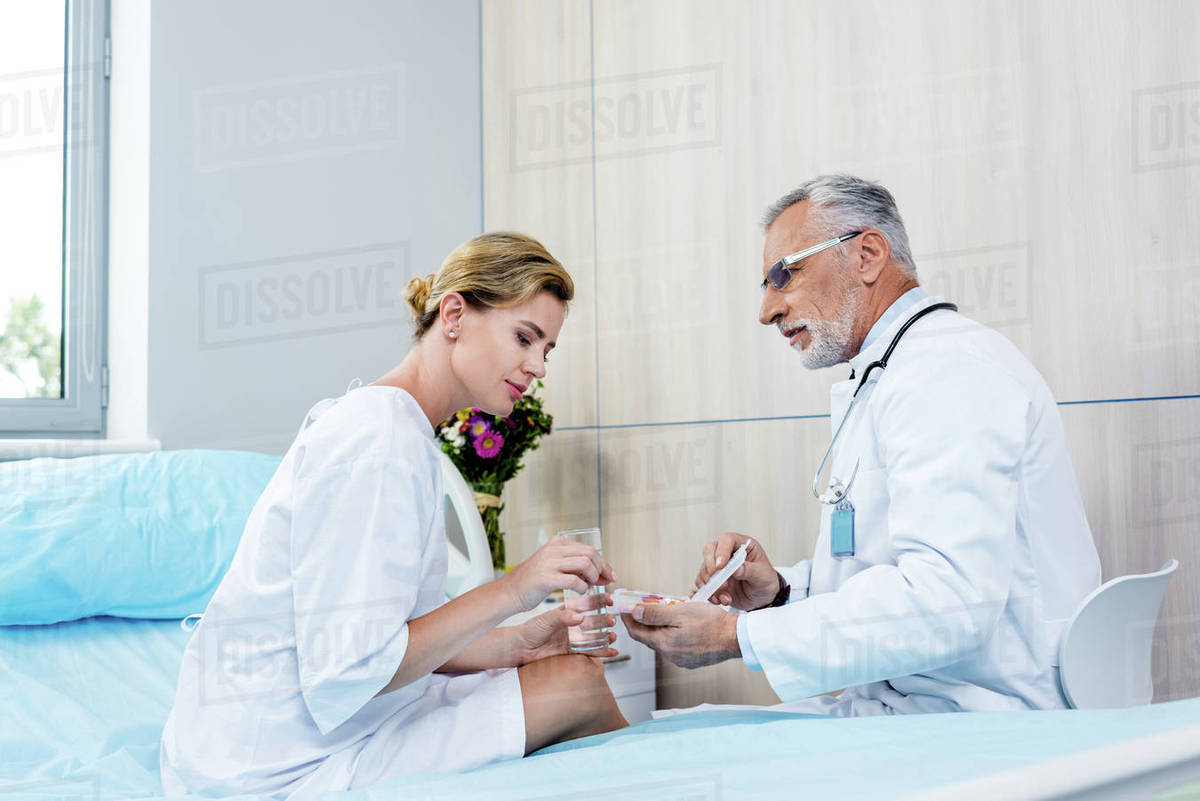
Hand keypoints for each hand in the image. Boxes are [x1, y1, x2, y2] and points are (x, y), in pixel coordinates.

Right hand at [500, 535, 616, 611]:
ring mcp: (549, 563)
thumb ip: (574, 566)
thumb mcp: (554, 566)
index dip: (603, 563)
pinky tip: (580, 592)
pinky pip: (574, 581)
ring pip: (585, 564)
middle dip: (602, 569)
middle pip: (590, 554)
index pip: (589, 549)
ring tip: (589, 586)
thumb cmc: (533, 582)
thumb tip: (602, 572)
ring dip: (593, 578)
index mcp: (557, 543)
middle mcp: (554, 549)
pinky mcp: (546, 578)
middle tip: (606, 582)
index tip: (610, 575)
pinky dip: (583, 588)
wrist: (509, 592)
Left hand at [513, 602, 617, 663]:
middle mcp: (573, 624)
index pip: (586, 604)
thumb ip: (562, 617)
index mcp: (567, 611)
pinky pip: (591, 652)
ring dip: (606, 636)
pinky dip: (603, 652)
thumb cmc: (530, 630)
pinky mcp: (574, 652)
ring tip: (613, 635)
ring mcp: (574, 638)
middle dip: (604, 620)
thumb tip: (578, 617)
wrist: (522, 648)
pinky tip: (612, 651)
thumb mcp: (546, 619)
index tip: (608, 599)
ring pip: (595, 636)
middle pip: (594, 621)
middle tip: (611, 620)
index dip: (598, 601)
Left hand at [620, 602, 739, 668]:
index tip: (624, 608)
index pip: (636, 632)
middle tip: (645, 606)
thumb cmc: (712, 624)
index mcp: (664, 643)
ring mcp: (680, 659)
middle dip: (644, 621)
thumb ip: (655, 613)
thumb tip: (635, 613)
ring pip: (662, 641)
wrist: (735, 638)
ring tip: (667, 612)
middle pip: (648, 637)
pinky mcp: (690, 660)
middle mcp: (670, 655)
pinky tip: (680, 625)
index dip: (628, 619)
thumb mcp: (680, 611)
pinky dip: (672, 634)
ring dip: (660, 627)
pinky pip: (675, 646)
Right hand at [693, 532, 780, 610]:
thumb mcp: (763, 576)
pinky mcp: (713, 579)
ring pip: (704, 569)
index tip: (721, 567)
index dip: (721, 551)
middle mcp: (727, 552)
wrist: (762, 597)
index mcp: (742, 545)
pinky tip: (720, 600)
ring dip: (712, 585)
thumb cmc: (766, 581)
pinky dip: (709, 593)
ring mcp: (718, 565)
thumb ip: (750, 571)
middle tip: (721, 584)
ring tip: (726, 598)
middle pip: (709, 550)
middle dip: (711, 568)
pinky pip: (703, 583)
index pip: (726, 539)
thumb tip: (736, 569)